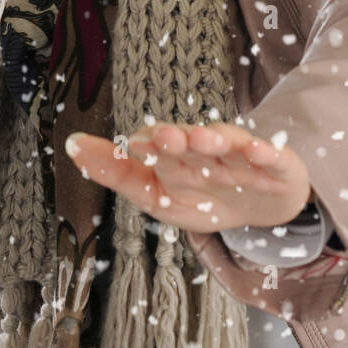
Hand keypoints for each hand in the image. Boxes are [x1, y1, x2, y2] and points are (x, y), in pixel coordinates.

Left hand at [64, 120, 312, 233]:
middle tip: (162, 137)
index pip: (158, 145)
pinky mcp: (276, 164)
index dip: (147, 146)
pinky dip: (266, 152)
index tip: (131, 145)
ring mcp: (243, 155)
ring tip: (203, 138)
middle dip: (177, 139)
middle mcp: (208, 148)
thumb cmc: (205, 196)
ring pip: (228, 143)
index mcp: (178, 154)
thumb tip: (71, 145)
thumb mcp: (158, 196)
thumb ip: (117, 173)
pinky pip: (271, 156)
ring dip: (215, 138)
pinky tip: (258, 151)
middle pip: (191, 141)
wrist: (263, 209)